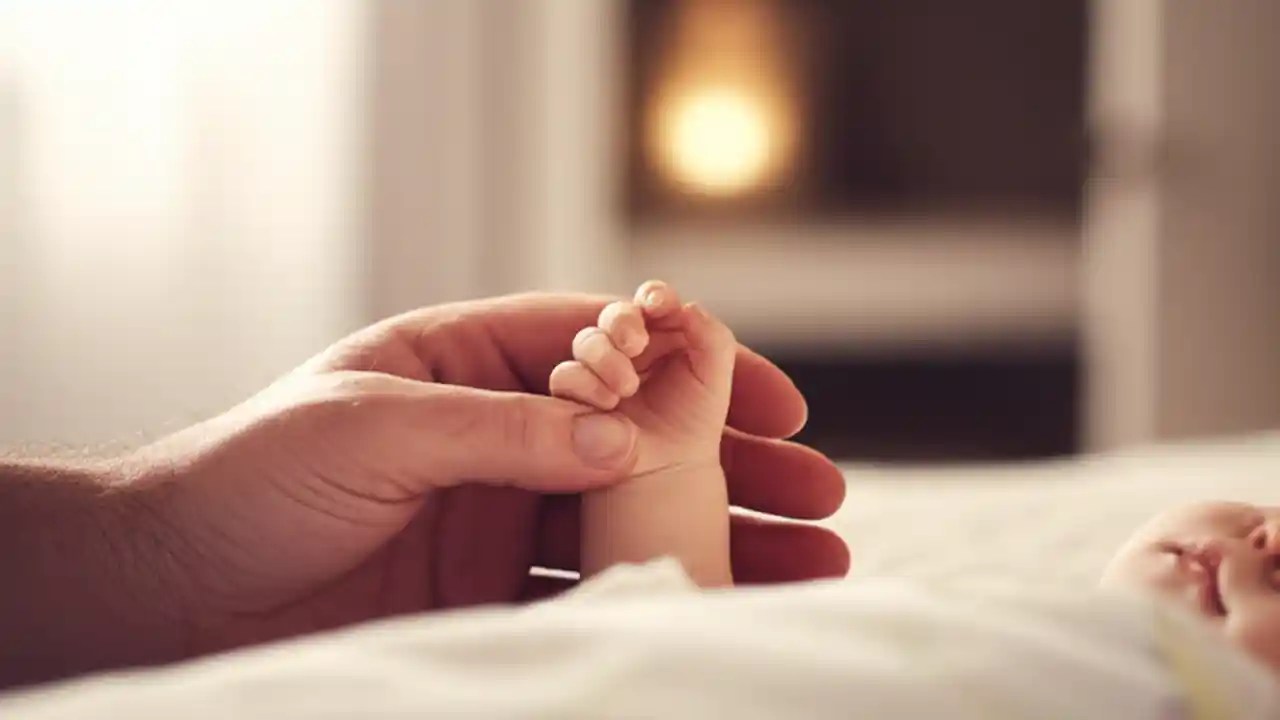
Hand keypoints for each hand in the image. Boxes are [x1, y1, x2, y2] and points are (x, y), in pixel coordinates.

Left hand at [121, 292, 847, 655]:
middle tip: (820, 492)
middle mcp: (496, 436)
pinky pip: (584, 589)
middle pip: (639, 441)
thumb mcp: (374, 423)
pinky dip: (648, 596)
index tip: (775, 394)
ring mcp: (497, 518)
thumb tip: (625, 437)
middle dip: (734, 465)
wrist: (168, 589)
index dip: (695, 367)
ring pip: (628, 520)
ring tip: (808, 559)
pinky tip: (711, 605)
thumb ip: (503, 427)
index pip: (604, 350)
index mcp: (467, 363)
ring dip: (715, 538)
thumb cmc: (250, 473)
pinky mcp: (485, 593)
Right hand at [550, 281, 736, 471]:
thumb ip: (712, 339)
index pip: (653, 303)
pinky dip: (584, 384)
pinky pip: (567, 376)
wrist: (667, 476)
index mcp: (665, 336)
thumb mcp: (714, 378)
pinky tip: (606, 404)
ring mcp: (600, 373)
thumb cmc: (692, 427)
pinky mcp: (575, 399)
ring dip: (605, 356)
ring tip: (625, 388)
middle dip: (624, 322)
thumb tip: (690, 307)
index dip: (654, 296)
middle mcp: (630, 350)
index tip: (657, 302)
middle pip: (617, 317)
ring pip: (589, 342)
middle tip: (635, 342)